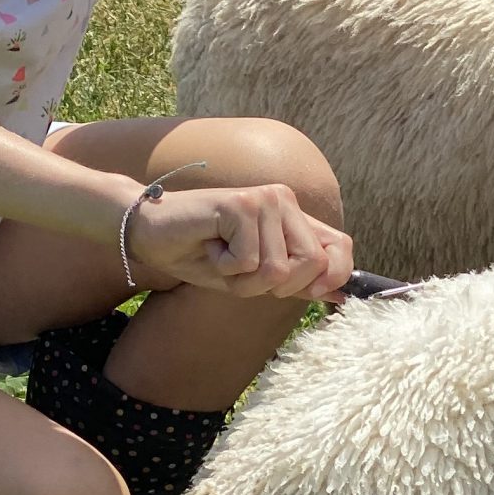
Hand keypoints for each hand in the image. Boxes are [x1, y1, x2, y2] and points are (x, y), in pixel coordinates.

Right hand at [127, 180, 354, 300]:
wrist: (152, 234)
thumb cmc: (202, 254)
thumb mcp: (254, 276)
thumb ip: (298, 280)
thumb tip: (340, 295)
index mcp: (293, 216)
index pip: (341, 246)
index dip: (335, 277)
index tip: (315, 294)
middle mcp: (284, 200)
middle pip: (312, 264)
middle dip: (275, 286)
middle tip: (242, 270)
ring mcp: (263, 199)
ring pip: (278, 270)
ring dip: (244, 280)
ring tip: (222, 257)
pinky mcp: (240, 205)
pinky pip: (249, 262)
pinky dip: (225, 268)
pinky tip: (210, 246)